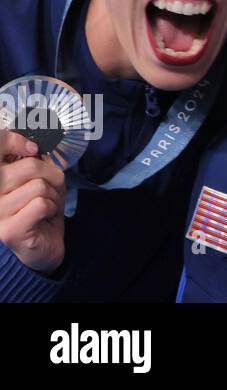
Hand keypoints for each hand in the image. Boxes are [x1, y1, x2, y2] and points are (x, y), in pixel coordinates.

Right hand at [0, 130, 65, 273]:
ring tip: (48, 206)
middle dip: (52, 176)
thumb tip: (34, 144)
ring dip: (54, 195)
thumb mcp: (35, 181)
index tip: (33, 149)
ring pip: (38, 186)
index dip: (13, 141)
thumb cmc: (38, 212)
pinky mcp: (8, 231)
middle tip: (52, 190)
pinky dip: (52, 208)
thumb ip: (30, 163)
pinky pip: (41, 204)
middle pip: (28, 166)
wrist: (42, 249)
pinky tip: (45, 217)